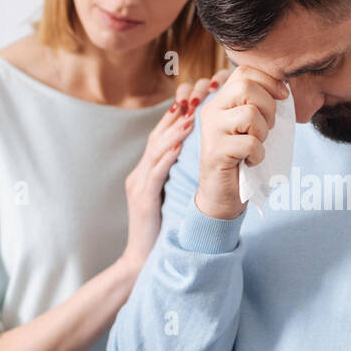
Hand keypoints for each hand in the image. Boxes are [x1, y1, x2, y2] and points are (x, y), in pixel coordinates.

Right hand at [120, 69, 227, 270]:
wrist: (142, 260)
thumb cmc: (163, 228)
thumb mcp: (174, 195)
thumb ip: (185, 175)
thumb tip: (211, 157)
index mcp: (150, 168)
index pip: (166, 132)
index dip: (181, 110)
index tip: (199, 91)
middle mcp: (141, 170)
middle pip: (159, 132)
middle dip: (178, 109)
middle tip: (196, 90)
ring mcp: (139, 183)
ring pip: (155, 147)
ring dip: (174, 128)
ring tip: (191, 110)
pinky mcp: (143, 199)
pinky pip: (155, 174)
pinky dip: (166, 157)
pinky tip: (179, 146)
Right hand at [194, 64, 288, 219]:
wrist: (222, 194)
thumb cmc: (242, 158)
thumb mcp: (252, 127)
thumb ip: (260, 106)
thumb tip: (284, 88)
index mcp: (221, 100)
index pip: (244, 72)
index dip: (269, 80)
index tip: (283, 97)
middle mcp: (212, 110)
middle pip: (246, 86)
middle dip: (268, 106)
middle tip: (268, 127)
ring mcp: (211, 130)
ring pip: (250, 114)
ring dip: (263, 133)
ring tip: (256, 144)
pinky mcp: (216, 151)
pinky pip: (250, 143)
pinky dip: (258, 154)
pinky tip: (251, 161)